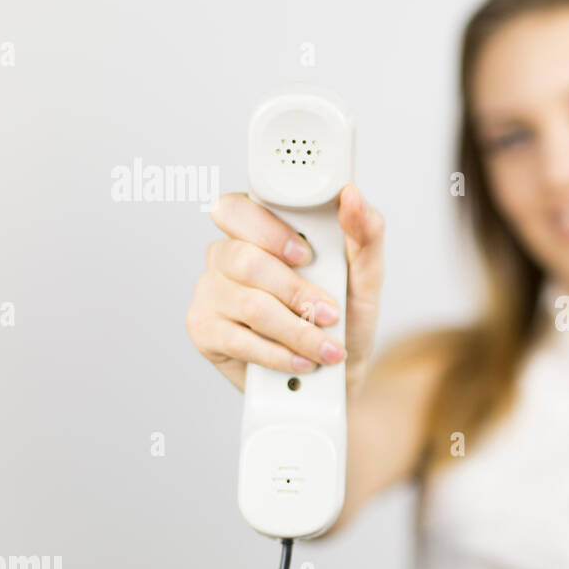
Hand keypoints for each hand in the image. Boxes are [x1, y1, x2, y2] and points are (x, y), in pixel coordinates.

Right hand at [185, 184, 384, 396]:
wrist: (338, 373)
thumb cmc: (346, 317)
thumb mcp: (364, 275)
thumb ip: (364, 233)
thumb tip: (353, 196)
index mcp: (257, 228)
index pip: (237, 209)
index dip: (268, 231)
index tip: (305, 255)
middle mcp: (227, 255)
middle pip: (244, 260)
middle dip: (295, 291)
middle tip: (330, 313)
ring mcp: (211, 292)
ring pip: (248, 305)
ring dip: (297, 331)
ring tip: (327, 348)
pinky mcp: (204, 331)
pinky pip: (237, 340)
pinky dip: (278, 355)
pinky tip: (301, 361)